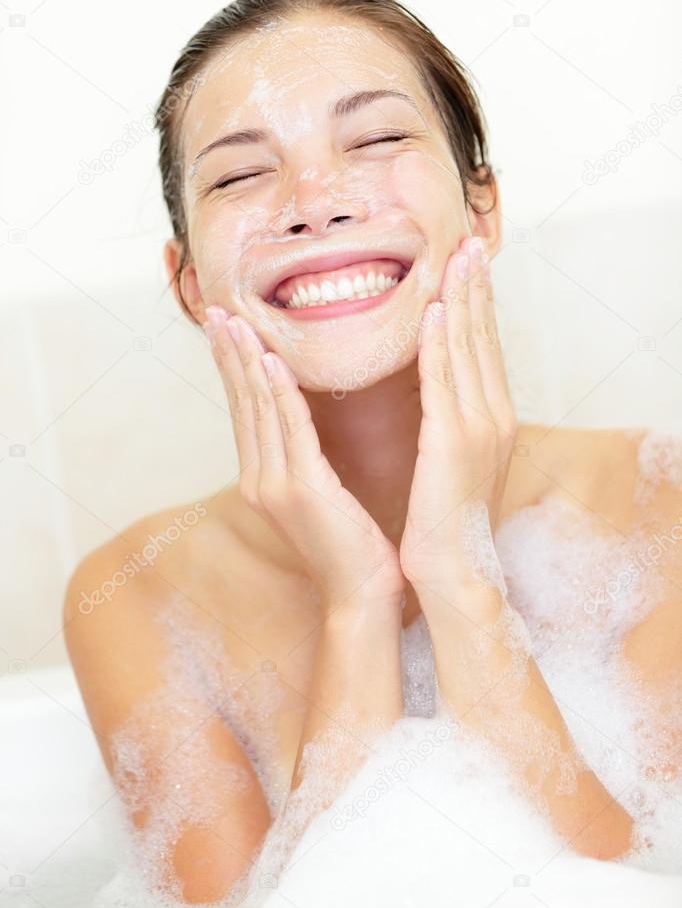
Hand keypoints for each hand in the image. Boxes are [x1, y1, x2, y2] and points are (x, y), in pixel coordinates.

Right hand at [202, 308, 404, 611]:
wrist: (362, 596)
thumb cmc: (351, 547)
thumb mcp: (321, 495)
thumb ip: (305, 459)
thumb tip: (305, 424)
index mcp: (262, 479)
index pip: (246, 411)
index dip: (235, 367)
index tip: (228, 328)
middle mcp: (259, 479)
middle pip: (242, 404)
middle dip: (230, 355)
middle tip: (217, 311)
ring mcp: (275, 485)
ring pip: (258, 410)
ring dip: (246, 362)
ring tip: (235, 323)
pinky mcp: (301, 490)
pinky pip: (289, 430)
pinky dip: (278, 393)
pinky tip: (270, 362)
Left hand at [399, 235, 517, 601]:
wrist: (450, 568)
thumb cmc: (443, 517)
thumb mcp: (452, 459)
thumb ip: (450, 419)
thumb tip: (437, 391)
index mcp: (491, 419)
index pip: (484, 349)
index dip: (479, 304)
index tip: (471, 265)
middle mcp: (492, 416)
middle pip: (484, 339)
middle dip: (478, 288)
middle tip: (471, 242)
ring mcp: (477, 428)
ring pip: (470, 350)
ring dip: (464, 300)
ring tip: (459, 257)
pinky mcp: (452, 442)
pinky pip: (445, 382)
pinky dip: (442, 343)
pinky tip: (437, 310)